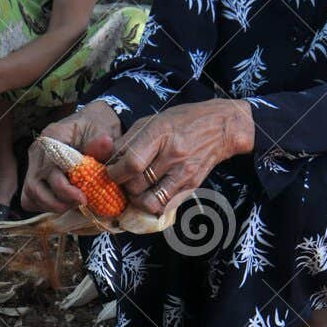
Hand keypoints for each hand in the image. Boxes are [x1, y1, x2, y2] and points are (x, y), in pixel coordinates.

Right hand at [21, 99, 122, 213]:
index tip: (83, 198)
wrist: (94, 122)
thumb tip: (106, 143)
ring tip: (73, 205)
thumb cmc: (98, 126)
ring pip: (30, 193)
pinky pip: (30, 196)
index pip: (49, 169)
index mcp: (52, 137)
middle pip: (35, 186)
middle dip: (57, 202)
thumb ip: (101, 144)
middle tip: (79, 204)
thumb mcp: (103, 131)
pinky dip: (44, 205)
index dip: (64, 189)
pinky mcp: (36, 173)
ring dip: (51, 205)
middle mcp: (38, 150)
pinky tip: (62, 203)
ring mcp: (34, 162)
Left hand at [106, 99, 254, 214]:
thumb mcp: (152, 121)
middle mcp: (173, 154)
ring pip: (150, 201)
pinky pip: (165, 205)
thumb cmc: (181, 121)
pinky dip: (152, 205)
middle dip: (123, 187)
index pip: (131, 163)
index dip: (115, 173)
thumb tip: (105, 159)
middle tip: (122, 182)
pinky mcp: (192, 185)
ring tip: (135, 191)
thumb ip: (128, 140)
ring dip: (136, 200)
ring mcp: (184, 172)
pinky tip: (150, 196)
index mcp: (160, 133)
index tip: (111, 172)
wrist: (220, 127)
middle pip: (137, 184)